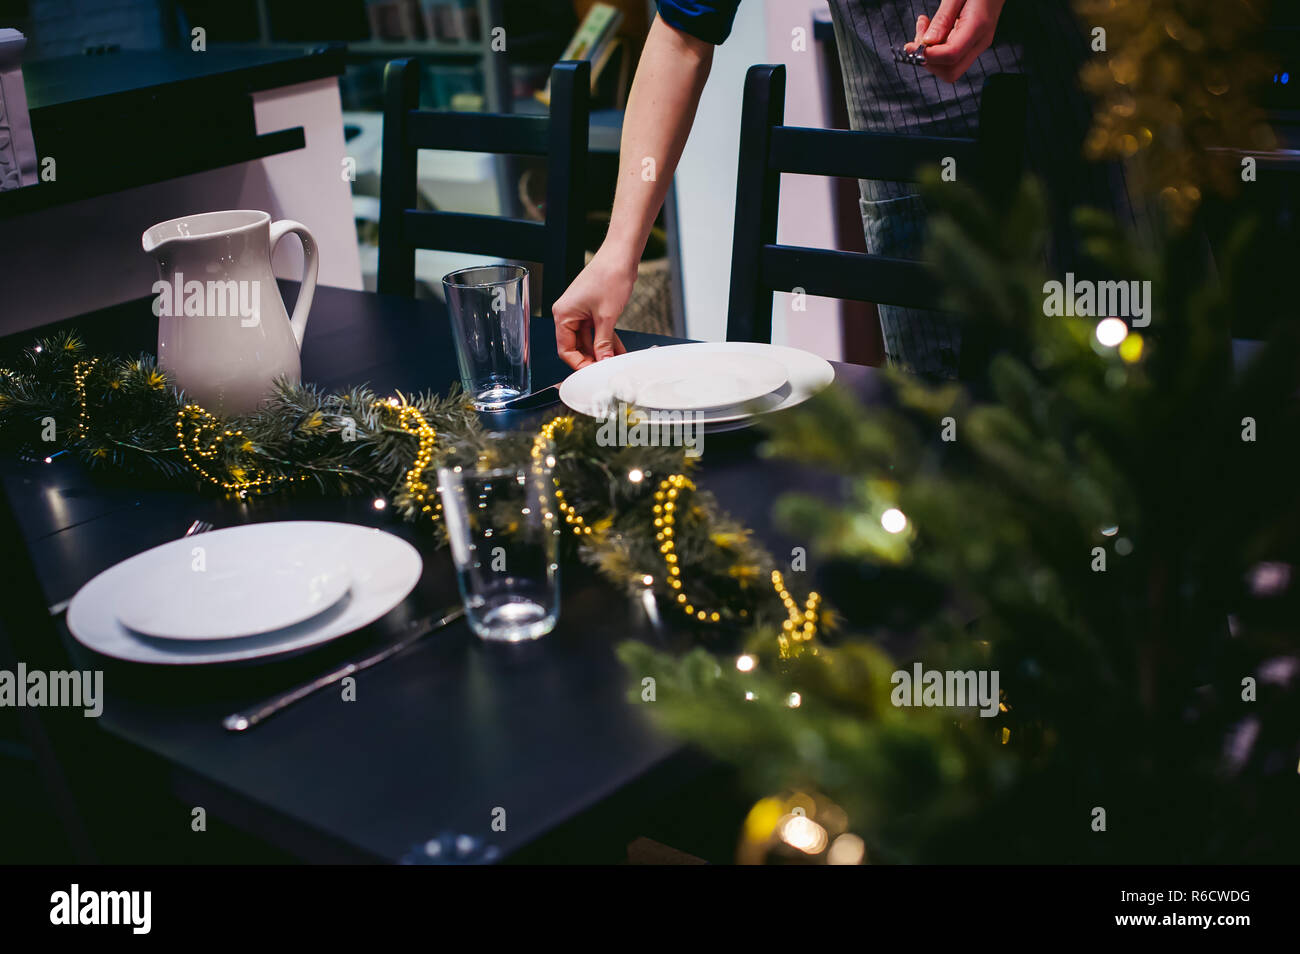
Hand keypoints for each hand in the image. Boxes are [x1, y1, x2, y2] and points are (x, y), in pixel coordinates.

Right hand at [552, 246, 633, 369]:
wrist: (621, 255)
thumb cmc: (610, 276)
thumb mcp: (607, 316)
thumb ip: (603, 342)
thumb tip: (603, 361)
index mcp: (563, 314)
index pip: (565, 349)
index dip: (580, 364)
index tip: (593, 372)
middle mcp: (568, 313)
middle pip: (577, 346)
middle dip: (593, 358)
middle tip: (607, 369)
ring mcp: (580, 311)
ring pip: (589, 340)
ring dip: (603, 350)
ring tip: (616, 361)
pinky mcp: (591, 309)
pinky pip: (596, 330)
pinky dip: (607, 340)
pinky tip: (618, 350)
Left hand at [905, 0, 1005, 84]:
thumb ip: (943, 18)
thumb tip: (927, 43)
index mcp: (978, 26)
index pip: (951, 55)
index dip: (928, 55)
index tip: (911, 46)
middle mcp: (979, 41)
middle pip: (950, 71)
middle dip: (928, 60)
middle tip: (917, 37)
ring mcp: (976, 45)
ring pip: (948, 67)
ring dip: (929, 53)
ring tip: (923, 25)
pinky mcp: (970, 44)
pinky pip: (949, 56)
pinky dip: (934, 48)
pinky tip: (929, 27)